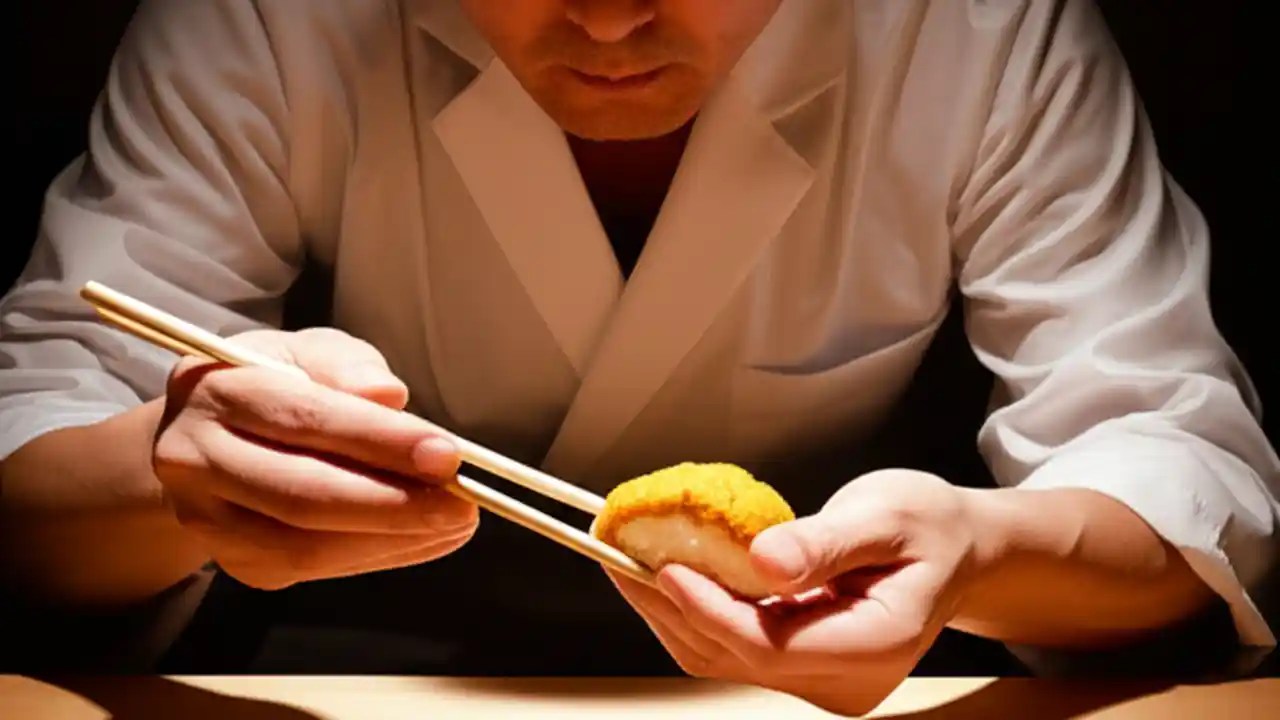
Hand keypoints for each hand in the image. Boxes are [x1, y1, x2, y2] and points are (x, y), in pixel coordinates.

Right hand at [152, 327, 478, 589]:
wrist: (205, 438)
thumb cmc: (273, 385)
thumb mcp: (307, 352)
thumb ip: (347, 366)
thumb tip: (387, 396)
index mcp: (214, 390)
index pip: (306, 420)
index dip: (381, 441)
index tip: (447, 454)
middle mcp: (194, 458)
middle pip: (303, 494)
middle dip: (395, 503)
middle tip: (463, 502)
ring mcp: (209, 520)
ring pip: (308, 544)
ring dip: (394, 538)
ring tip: (455, 522)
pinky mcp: (236, 562)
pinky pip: (315, 568)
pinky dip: (380, 554)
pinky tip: (426, 537)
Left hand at [606, 469, 981, 716]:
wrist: (958, 551)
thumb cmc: (930, 526)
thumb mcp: (887, 516)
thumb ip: (825, 542)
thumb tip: (761, 560)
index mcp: (875, 646)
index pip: (769, 645)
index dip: (709, 609)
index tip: (662, 568)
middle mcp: (846, 682)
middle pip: (735, 657)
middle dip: (670, 608)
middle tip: (617, 555)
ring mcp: (824, 684)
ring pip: (726, 659)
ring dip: (671, 612)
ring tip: (624, 563)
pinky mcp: (805, 671)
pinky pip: (736, 650)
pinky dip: (696, 613)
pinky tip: (664, 577)